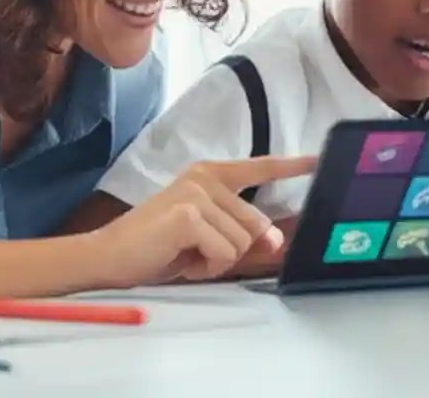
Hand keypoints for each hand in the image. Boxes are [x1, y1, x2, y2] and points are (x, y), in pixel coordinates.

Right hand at [88, 156, 315, 286]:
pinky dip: (206, 267)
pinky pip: (224, 252)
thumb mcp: (206, 236)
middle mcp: (205, 177)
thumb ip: (241, 231)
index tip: (317, 160)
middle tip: (196, 252)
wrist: (110, 257)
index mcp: (209, 175)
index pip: (258, 168)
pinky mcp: (190, 214)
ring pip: (242, 242)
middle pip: (256, 224)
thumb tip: (276, 239)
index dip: (291, 166)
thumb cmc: (158, 248)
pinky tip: (181, 260)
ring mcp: (197, 193)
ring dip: (217, 260)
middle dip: (233, 250)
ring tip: (186, 255)